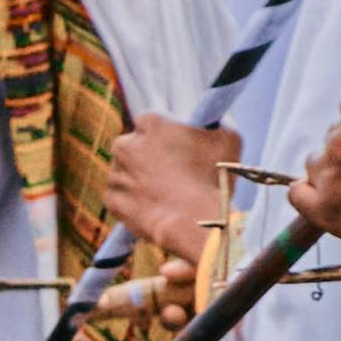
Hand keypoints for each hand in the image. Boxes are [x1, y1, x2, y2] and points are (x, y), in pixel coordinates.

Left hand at [97, 114, 237, 270]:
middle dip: (143, 154)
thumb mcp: (228, 138)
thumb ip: (212, 126)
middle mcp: (126, 145)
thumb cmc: (214, 176)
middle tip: (167, 168)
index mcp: (151, 124)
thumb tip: (211, 124)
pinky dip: (133, 201)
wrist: (194, 219)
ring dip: (137, 178)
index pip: (148, 121)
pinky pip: (120, 196)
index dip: (162, 133)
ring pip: (123, 172)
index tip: (173, 144)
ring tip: (165, 192)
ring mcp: (115, 174)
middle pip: (130, 145)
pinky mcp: (112, 201)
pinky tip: (156, 206)